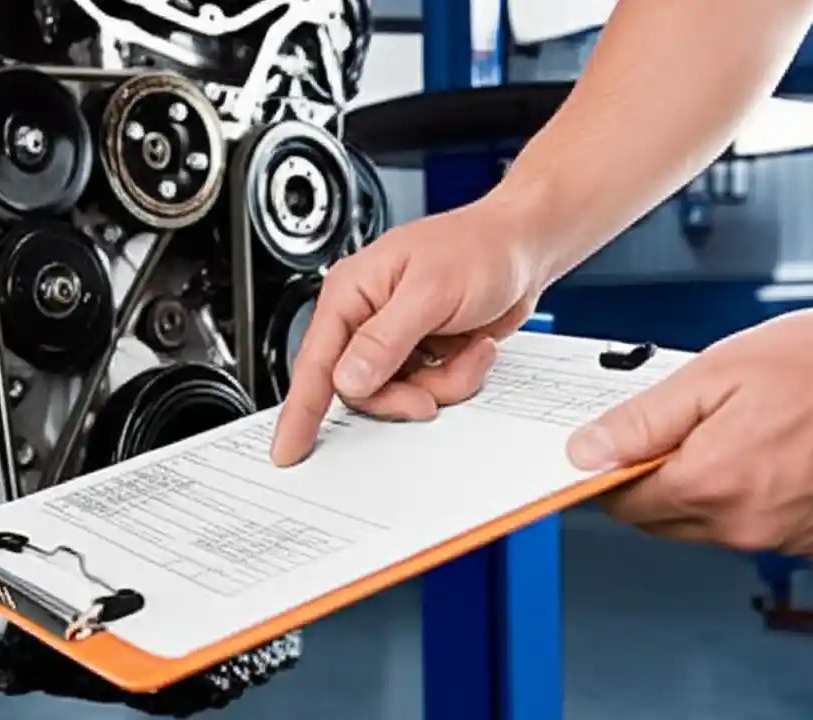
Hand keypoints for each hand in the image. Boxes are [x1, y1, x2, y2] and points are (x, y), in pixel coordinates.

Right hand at [269, 200, 547, 465]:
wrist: (525, 247)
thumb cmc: (479, 247)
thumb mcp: (431, 291)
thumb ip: (385, 339)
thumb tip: (348, 379)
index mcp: (352, 292)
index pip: (315, 361)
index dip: (300, 410)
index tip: (288, 448)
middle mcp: (367, 317)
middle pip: (360, 389)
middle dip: (402, 395)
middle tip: (430, 391)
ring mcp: (395, 339)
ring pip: (398, 395)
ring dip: (442, 382)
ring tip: (468, 347)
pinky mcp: (422, 353)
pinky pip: (428, 390)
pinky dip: (457, 377)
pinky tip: (473, 346)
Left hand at [566, 306, 812, 558]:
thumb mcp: (716, 373)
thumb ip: (640, 420)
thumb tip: (584, 451)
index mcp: (711, 485)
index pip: (621, 500)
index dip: (608, 468)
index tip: (606, 447)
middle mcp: (745, 526)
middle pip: (659, 517)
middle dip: (653, 475)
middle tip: (681, 423)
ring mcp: (785, 538)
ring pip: (707, 523)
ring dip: (701, 485)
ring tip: (736, 426)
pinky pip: (755, 524)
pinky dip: (747, 494)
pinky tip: (770, 449)